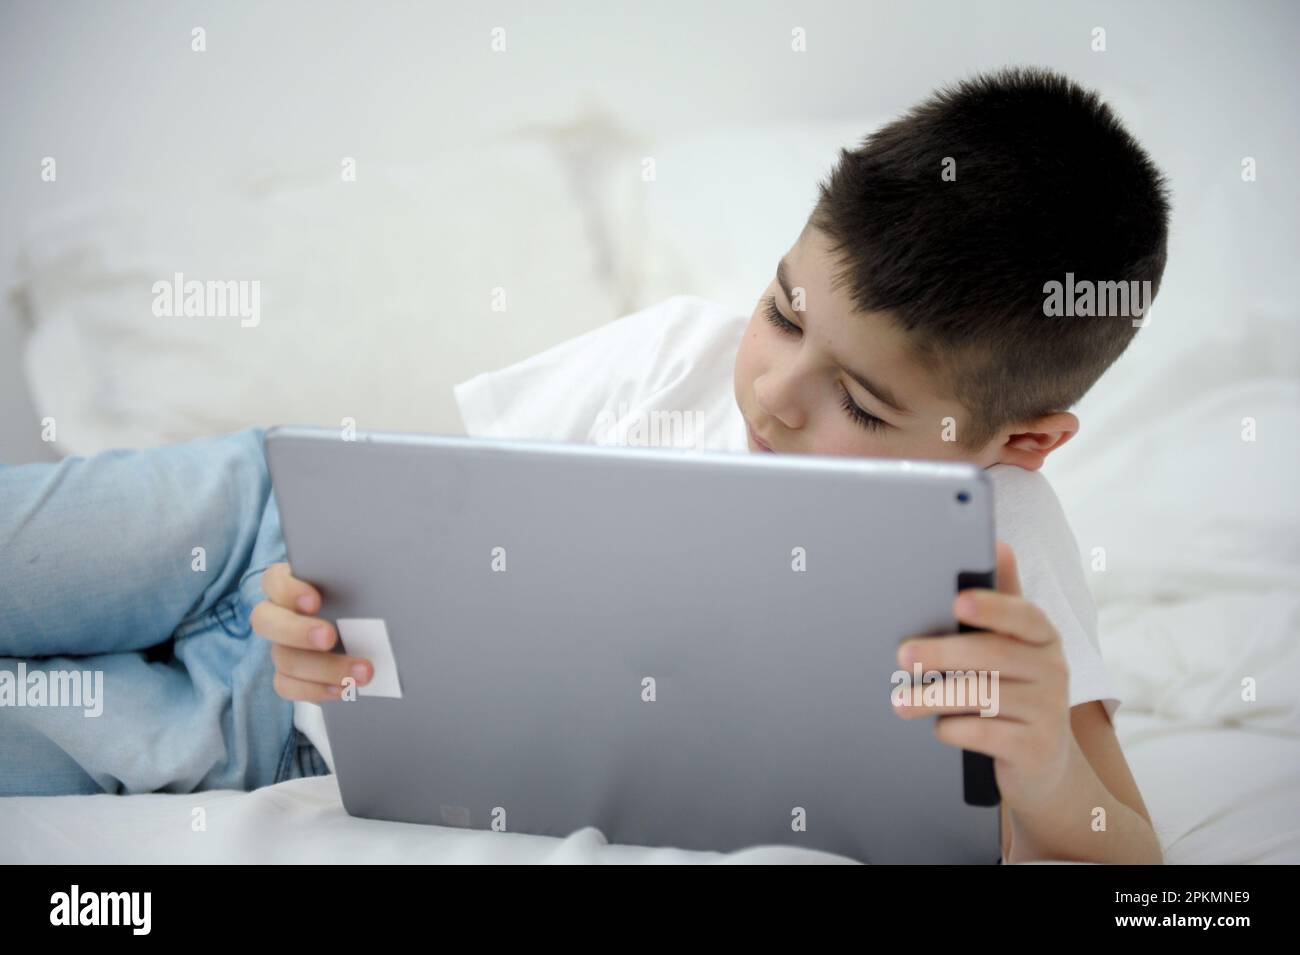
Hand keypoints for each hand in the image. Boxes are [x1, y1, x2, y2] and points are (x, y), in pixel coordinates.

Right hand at [250, 562, 372, 701]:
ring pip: (283, 658)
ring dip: (324, 668)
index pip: (275, 580)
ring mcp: (281, 646)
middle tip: (330, 637)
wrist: (372, 636)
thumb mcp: (364, 588)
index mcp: (291, 584)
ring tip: (363, 671)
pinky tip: (344, 688)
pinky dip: (316, 689)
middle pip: (265, 620)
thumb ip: (362, 584)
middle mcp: (279, 614)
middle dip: (297, 631)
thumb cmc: (365, 601)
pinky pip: (288, 686)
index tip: (314, 601)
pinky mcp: (288, 675)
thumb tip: (383, 584)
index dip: (289, 590)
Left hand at [890, 540, 1075, 812]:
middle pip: (994, 655)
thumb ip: (1001, 599)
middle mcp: (1054, 669)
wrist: (1040, 762)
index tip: (957, 601)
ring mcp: (1049, 711)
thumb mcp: (1011, 644)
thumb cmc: (1013, 689)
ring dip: (935, 696)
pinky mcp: (1037, 748)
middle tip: (903, 655)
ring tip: (900, 699)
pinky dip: (955, 729)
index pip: (1023, 615)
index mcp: (1044, 636)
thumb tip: (999, 543)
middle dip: (943, 653)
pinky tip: (936, 728)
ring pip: (984, 696)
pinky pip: (987, 733)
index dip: (991, 606)